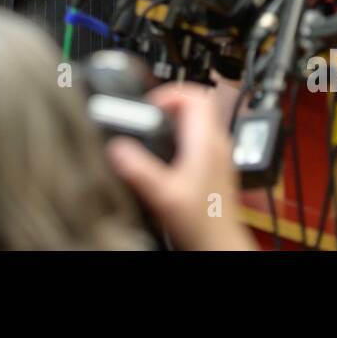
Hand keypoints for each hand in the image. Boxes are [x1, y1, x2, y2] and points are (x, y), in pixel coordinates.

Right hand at [105, 83, 255, 250]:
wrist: (219, 245)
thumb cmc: (202, 224)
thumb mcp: (162, 194)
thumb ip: (138, 169)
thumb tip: (117, 148)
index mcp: (207, 142)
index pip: (195, 94)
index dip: (168, 92)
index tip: (148, 105)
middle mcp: (218, 144)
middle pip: (197, 103)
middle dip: (170, 103)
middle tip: (148, 114)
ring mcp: (219, 155)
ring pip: (199, 119)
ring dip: (176, 119)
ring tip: (152, 130)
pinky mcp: (216, 166)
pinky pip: (200, 137)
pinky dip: (181, 135)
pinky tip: (165, 152)